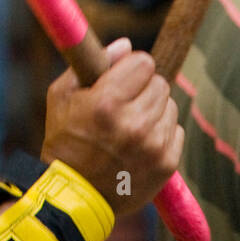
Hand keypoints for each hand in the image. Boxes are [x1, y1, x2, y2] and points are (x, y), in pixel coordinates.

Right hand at [41, 38, 182, 215]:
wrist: (74, 195)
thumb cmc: (64, 140)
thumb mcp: (62, 95)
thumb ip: (93, 64)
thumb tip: (126, 45)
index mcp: (107, 102)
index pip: (144, 63)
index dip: (132, 66)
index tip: (123, 75)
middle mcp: (134, 123)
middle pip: (160, 83)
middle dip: (143, 87)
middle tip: (125, 100)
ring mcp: (153, 146)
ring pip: (170, 105)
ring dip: (153, 109)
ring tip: (131, 123)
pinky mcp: (166, 165)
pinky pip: (177, 131)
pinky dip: (162, 131)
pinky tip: (140, 142)